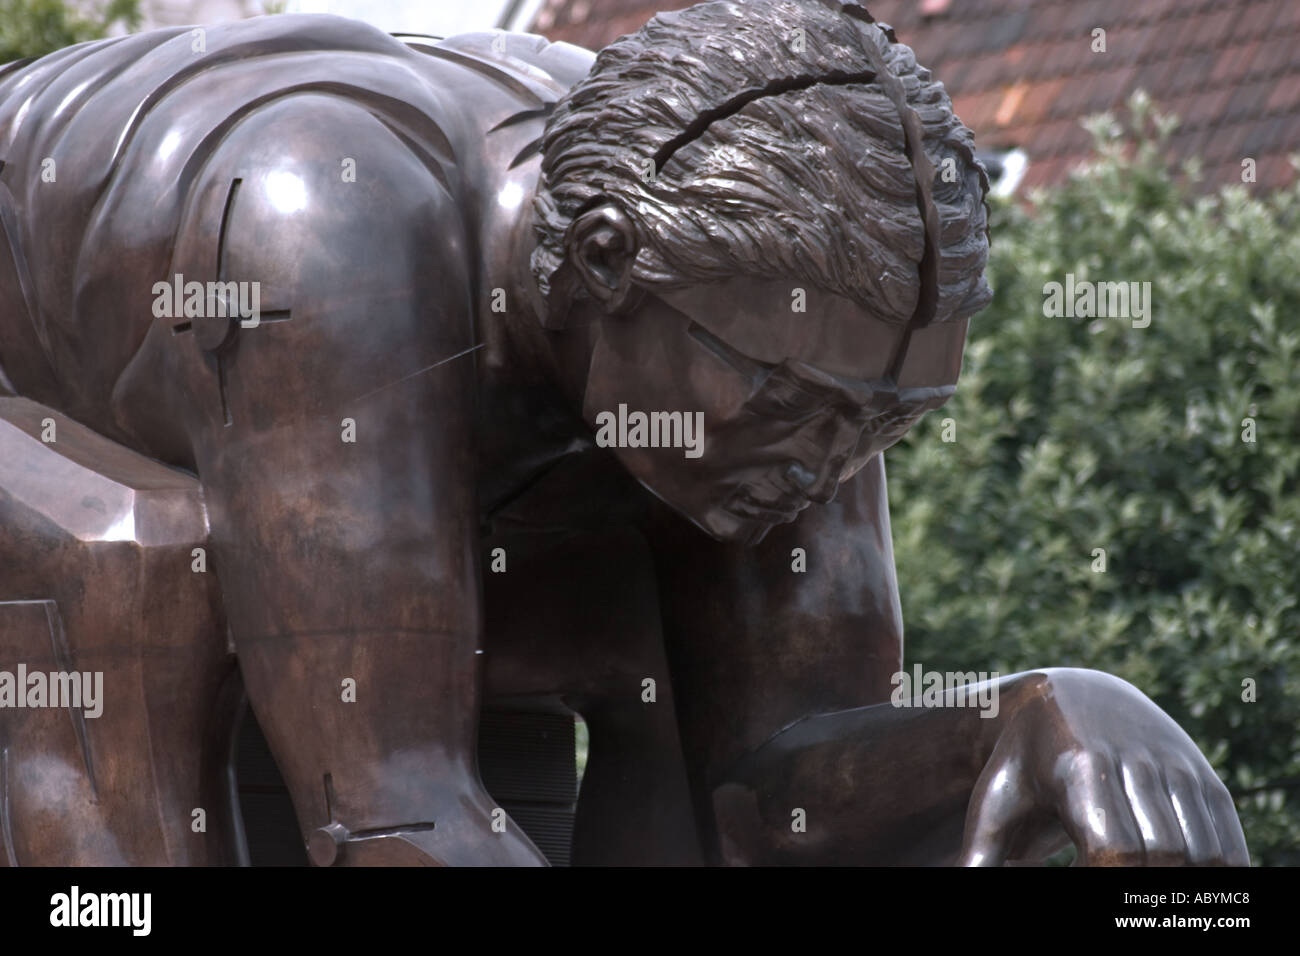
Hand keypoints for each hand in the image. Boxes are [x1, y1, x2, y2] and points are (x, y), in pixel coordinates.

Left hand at [959, 668, 1248, 865]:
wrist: (1067, 700)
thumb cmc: (1021, 765)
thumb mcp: (994, 804)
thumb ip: (981, 858)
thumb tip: (963, 885)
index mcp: (1079, 765)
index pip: (1114, 847)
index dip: (1104, 881)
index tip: (1079, 881)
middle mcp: (1137, 760)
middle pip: (1162, 855)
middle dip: (1141, 891)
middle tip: (1110, 891)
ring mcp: (1177, 767)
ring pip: (1204, 852)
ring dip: (1179, 885)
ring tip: (1136, 891)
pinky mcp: (1203, 779)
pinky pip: (1227, 843)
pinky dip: (1216, 875)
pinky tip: (1174, 884)